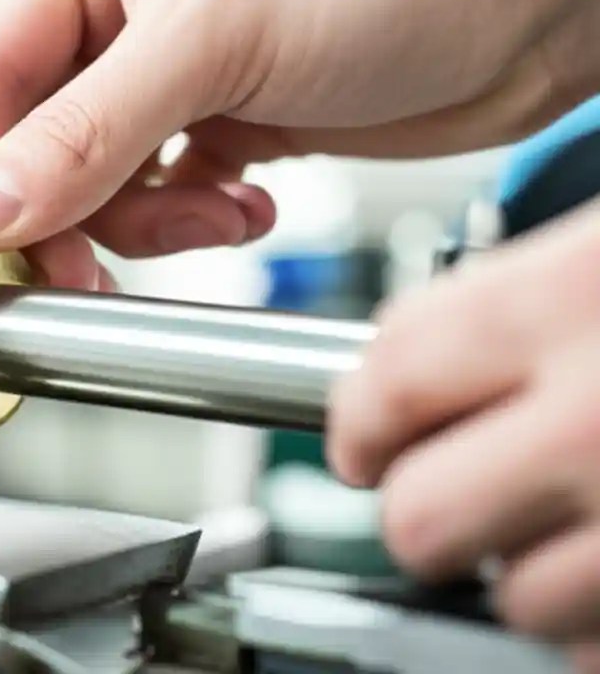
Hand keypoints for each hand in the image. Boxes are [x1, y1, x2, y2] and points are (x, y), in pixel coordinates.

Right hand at [0, 0, 599, 287]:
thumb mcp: (212, 41)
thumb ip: (85, 134)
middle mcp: (122, 28)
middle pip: (31, 148)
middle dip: (55, 218)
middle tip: (72, 272)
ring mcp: (176, 84)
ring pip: (100, 190)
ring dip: (144, 229)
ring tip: (214, 217)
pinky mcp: (228, 129)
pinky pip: (169, 202)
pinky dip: (197, 224)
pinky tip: (247, 204)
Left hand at [328, 200, 599, 667]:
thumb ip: (522, 309)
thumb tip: (413, 370)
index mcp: (572, 299)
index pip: (386, 377)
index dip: (362, 416)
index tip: (366, 435)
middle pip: (418, 512)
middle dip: (426, 505)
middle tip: (456, 483)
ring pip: (509, 595)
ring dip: (523, 567)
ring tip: (573, 515)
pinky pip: (586, 645)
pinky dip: (594, 613)